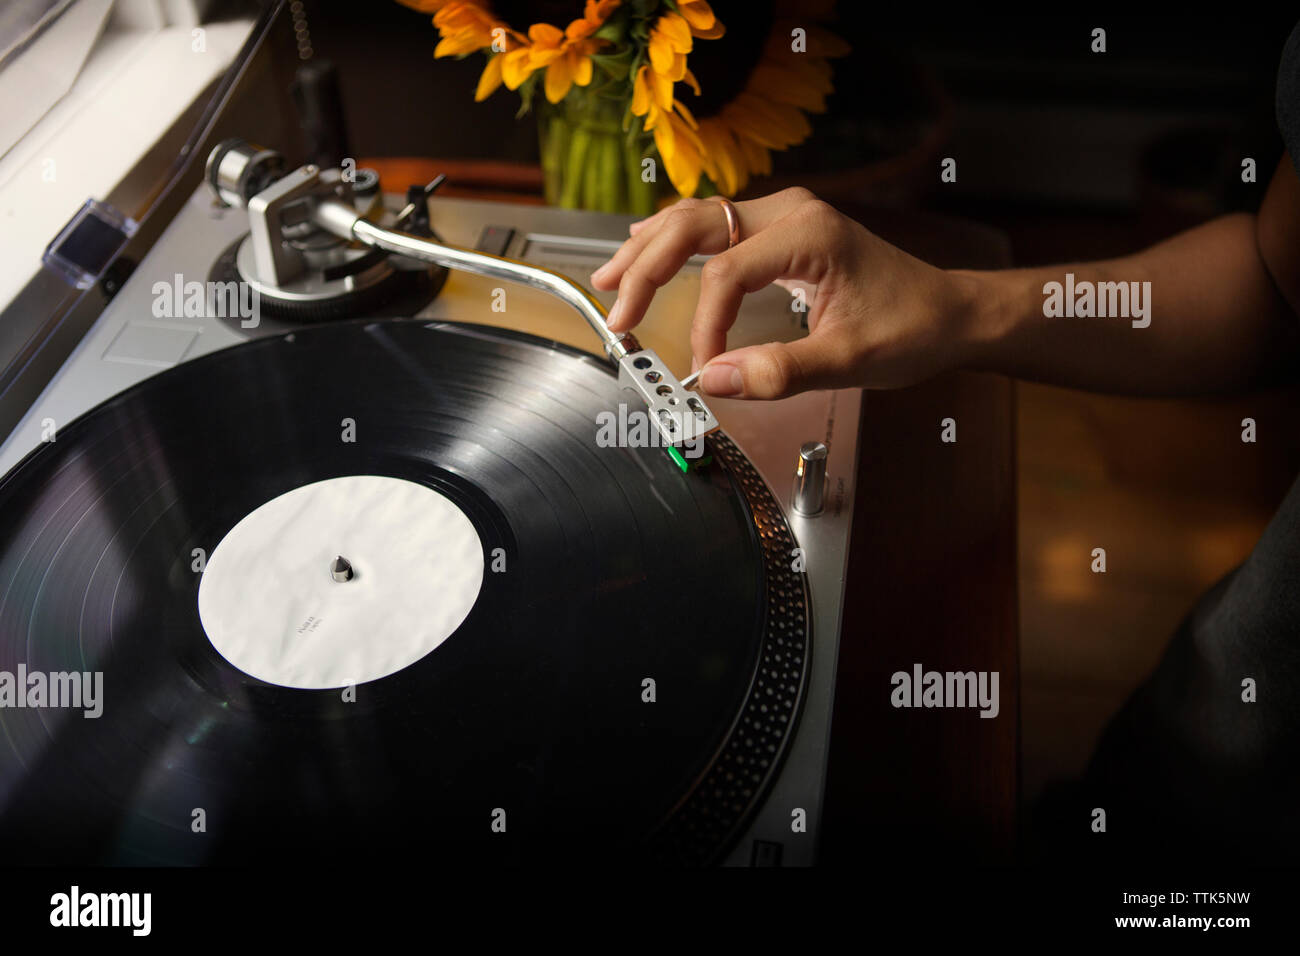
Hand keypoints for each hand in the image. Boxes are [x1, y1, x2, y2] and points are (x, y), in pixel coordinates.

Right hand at [590, 188, 983, 398]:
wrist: (950, 312)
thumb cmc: (910, 329)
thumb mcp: (849, 361)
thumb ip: (779, 371)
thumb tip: (715, 381)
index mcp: (807, 235)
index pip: (725, 274)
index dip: (703, 325)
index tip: (701, 368)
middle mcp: (791, 213)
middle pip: (695, 226)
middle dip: (647, 268)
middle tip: (615, 311)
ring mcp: (785, 216)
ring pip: (698, 218)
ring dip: (651, 248)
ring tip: (610, 279)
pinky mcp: (782, 231)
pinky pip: (715, 227)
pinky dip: (675, 242)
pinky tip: (646, 249)